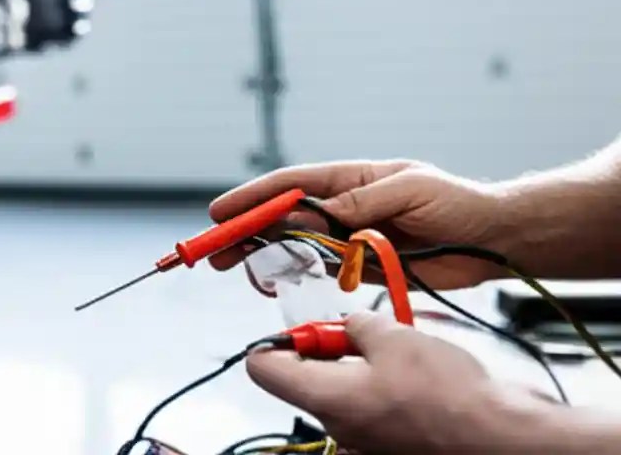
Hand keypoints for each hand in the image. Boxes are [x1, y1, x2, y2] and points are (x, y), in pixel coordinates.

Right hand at [209, 160, 510, 289]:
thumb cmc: (457, 203)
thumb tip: (316, 213)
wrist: (493, 239)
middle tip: (215, 252)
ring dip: (265, 258)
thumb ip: (361, 203)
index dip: (253, 198)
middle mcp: (343, 207)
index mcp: (351, 180)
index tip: (221, 213)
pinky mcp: (361, 266)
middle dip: (246, 233)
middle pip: (282, 218)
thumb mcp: (410, 190)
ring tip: (238, 272)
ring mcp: (350, 237)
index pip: (291, 186)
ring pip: (295, 247)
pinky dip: (296, 277)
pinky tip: (276, 283)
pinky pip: (321, 271)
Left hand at [247, 313, 533, 454]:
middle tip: (364, 333)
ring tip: (401, 352)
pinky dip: (388, 390)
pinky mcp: (395, 447)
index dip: (275, 341)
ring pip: (346, 395)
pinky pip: (376, 411)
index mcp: (324, 400)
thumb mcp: (395, 337)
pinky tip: (421, 377)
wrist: (504, 440)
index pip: (263, 369)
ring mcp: (367, 442)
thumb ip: (358, 325)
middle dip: (330, 350)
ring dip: (364, 368)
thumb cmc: (449, 396)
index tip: (303, 326)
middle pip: (307, 381)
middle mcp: (339, 428)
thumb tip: (350, 325)